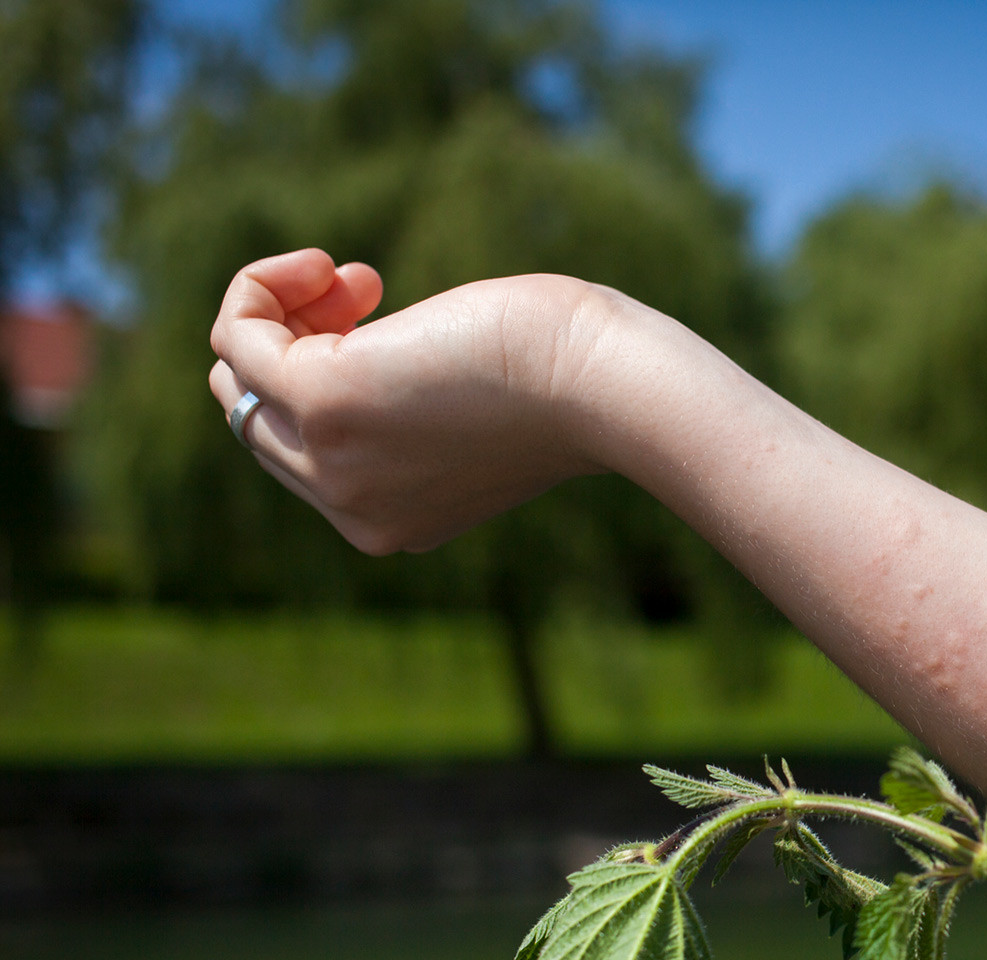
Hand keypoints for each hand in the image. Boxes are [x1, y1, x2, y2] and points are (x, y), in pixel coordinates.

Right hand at [207, 248, 623, 553]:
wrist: (603, 387)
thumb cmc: (568, 380)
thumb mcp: (470, 410)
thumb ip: (407, 412)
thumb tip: (359, 359)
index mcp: (387, 523)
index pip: (302, 454)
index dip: (320, 373)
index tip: (374, 314)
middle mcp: (351, 510)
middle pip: (258, 417)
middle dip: (295, 338)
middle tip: (365, 290)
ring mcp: (333, 462)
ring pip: (238, 379)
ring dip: (278, 309)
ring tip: (350, 275)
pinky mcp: (326, 400)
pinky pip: (239, 335)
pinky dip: (262, 286)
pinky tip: (321, 264)